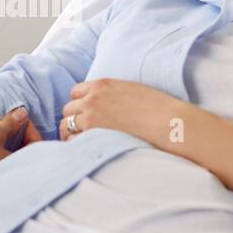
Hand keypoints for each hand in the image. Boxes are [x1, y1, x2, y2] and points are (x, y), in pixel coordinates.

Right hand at [0, 109, 37, 197]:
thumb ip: (10, 123)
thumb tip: (22, 113)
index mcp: (18, 165)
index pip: (37, 147)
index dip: (31, 131)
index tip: (20, 121)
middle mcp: (11, 177)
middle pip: (25, 156)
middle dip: (21, 139)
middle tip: (13, 128)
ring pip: (10, 162)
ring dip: (8, 148)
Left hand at [60, 78, 183, 144]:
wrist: (167, 121)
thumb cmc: (155, 107)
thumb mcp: (129, 89)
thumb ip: (111, 94)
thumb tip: (104, 105)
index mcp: (101, 84)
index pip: (75, 92)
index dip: (80, 103)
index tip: (86, 113)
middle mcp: (92, 98)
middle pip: (68, 109)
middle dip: (74, 118)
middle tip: (82, 130)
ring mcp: (90, 117)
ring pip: (66, 125)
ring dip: (72, 132)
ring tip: (82, 141)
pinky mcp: (93, 134)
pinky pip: (72, 140)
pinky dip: (76, 144)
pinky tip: (86, 148)